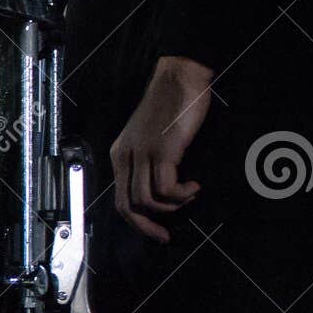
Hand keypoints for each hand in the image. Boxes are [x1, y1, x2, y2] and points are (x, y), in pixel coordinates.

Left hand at [110, 55, 213, 242]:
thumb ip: (150, 162)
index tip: (155, 231)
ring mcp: (142, 154)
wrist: (180, 77)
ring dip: (171, 207)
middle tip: (166, 235)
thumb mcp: (152, 137)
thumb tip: (163, 191)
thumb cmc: (171, 106)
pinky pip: (165, 189)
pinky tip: (193, 186)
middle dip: (146, 226)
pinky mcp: (161, 151)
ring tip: (189, 196)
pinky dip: (180, 195)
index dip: (135, 221)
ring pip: (146, 201)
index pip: (119, 199)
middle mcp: (126, 157)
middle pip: (127, 206)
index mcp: (120, 155)